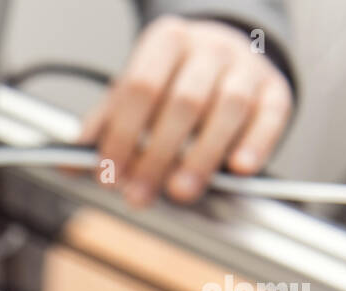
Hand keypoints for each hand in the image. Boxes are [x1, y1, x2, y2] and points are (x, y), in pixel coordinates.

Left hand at [80, 16, 293, 205]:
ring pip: (228, 108)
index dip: (121, 134)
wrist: (226, 55)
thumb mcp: (133, 94)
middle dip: (157, 155)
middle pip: (183, 101)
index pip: (139, 87)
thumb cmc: (173, 81)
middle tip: (139, 193)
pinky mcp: (276, 91)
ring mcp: (246, 67)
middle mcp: (209, 49)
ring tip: (180, 191)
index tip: (108, 172)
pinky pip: (270, 116)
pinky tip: (238, 170)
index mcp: (166, 42)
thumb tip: (70, 162)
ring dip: (202, 157)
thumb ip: (103, 125)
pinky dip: (255, 144)